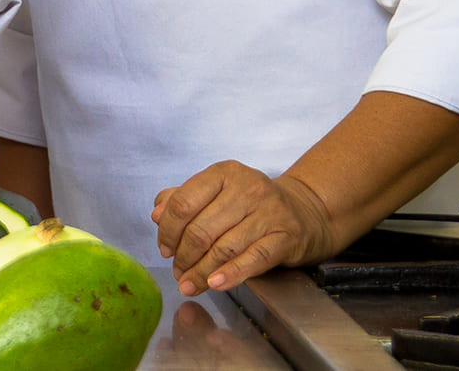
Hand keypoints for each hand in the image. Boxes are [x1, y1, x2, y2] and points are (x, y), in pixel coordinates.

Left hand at [153, 161, 343, 295]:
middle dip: (184, 257)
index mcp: (223, 173)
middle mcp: (247, 188)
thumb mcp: (216, 193)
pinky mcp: (286, 234)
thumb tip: (156, 215)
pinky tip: (215, 283)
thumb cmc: (250, 205)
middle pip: (201, 229)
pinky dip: (231, 274)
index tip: (164, 249)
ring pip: (224, 248)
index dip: (167, 231)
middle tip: (178, 272)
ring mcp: (269, 211)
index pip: (183, 203)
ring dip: (201, 271)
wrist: (303, 212)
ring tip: (190, 284)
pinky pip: (254, 258)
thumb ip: (182, 200)